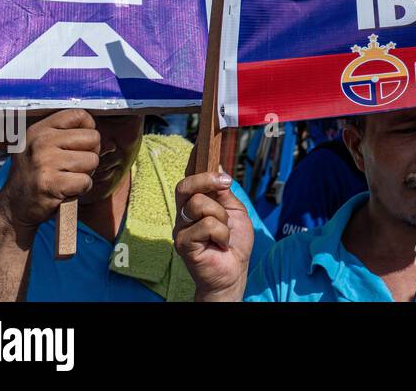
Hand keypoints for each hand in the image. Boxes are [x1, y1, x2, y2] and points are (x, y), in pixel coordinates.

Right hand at [0, 110, 99, 233]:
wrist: (14, 207)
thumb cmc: (36, 174)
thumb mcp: (41, 146)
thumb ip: (64, 132)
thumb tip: (94, 125)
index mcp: (39, 130)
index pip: (79, 115)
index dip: (88, 130)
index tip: (78, 144)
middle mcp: (40, 142)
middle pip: (93, 138)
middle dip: (89, 154)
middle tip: (72, 166)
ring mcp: (45, 162)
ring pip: (92, 160)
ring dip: (85, 173)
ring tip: (66, 177)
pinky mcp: (51, 183)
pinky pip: (86, 181)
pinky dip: (81, 189)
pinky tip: (65, 190)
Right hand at [174, 168, 254, 300]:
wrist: (234, 272)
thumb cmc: (233, 242)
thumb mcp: (235, 211)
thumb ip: (224, 192)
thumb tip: (218, 167)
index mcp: (196, 203)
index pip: (189, 177)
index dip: (193, 160)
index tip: (201, 143)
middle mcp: (184, 213)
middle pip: (186, 185)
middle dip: (208, 180)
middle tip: (226, 184)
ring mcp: (181, 228)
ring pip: (200, 204)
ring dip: (221, 218)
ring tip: (223, 233)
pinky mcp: (182, 243)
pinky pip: (206, 225)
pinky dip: (221, 234)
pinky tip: (220, 244)